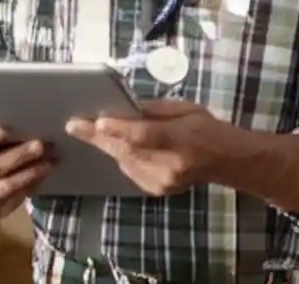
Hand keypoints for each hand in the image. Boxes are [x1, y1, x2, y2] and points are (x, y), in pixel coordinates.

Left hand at [65, 99, 237, 196]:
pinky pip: (129, 170)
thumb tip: (122, 108)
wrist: (224, 160)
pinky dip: (121, 156)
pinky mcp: (156, 189)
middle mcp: (171, 164)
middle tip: (74, 125)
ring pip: (124, 161)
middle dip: (98, 137)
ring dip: (108, 145)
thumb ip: (152, 110)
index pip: (146, 135)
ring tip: (90, 130)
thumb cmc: (204, 126)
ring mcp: (163, 181)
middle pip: (128, 151)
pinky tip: (120, 146)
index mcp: (181, 138)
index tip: (97, 122)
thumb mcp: (183, 108)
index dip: (120, 129)